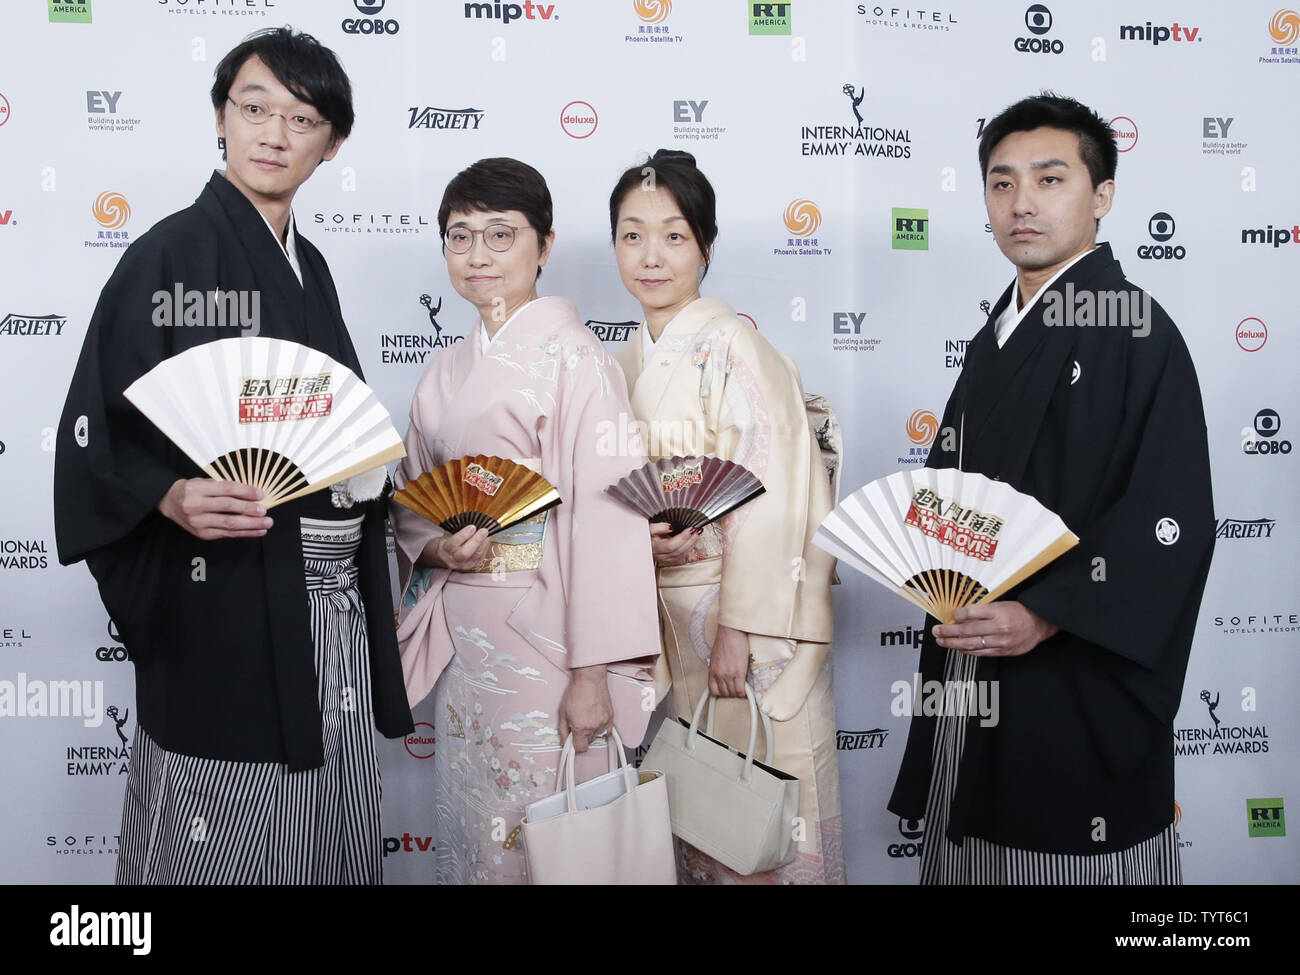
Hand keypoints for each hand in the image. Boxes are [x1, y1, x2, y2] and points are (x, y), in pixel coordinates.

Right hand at [157, 478, 272, 539]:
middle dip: (249, 510)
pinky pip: (227, 534)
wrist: (170, 502)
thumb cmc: (193, 490)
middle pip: (228, 508)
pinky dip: (245, 532)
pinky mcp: (202, 534)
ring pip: (229, 524)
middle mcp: (195, 506)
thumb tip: (253, 494)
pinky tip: (257, 531)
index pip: (225, 489)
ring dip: (251, 525)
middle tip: (265, 511)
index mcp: (197, 489)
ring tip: (266, 523)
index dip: (245, 491)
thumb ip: (225, 487)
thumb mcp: (205, 482)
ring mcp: (198, 522)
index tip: (261, 494)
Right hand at [419, 525, 490, 570]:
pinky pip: (481, 557)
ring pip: (475, 556)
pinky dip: (486, 547)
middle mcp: (453, 560)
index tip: (472, 527)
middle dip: (476, 541)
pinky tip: (488, 538)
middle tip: (484, 530)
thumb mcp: (447, 535)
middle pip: (465, 553)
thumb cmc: (445, 542)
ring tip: (488, 533)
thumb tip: (473, 522)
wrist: (442, 557)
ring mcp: (463, 565)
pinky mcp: (472, 566)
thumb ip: (458, 530)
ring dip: (484, 543)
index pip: (453, 544)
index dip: (463, 535)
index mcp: (444, 549)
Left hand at [558, 665, 611, 752]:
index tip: (572, 741)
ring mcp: (604, 722)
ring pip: (597, 735)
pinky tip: (595, 719)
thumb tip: (564, 741)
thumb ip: (563, 731)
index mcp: (581, 728)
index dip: (574, 746)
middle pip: (588, 742)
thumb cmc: (576, 692)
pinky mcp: (611, 717)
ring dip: (592, 731)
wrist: (589, 679)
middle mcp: (594, 727)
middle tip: (578, 724)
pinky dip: (601, 727)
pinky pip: (607, 730)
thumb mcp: (562, 713)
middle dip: (582, 736)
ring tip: (587, 717)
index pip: (580, 749)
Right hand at [649, 521, 698, 567]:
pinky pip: (683, 556)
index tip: (690, 529)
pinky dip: (691, 550)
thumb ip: (658, 527)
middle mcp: (661, 555)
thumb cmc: (647, 535)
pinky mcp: (672, 558)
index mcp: (655, 548)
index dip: (682, 538)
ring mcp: (667, 558)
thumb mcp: (648, 528)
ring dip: (692, 545)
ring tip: (698, 536)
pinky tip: (697, 545)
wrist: (645, 542)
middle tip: (697, 531)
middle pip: (679, 551)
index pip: (671, 545)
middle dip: (690, 540)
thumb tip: (669, 527)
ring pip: (682, 554)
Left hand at [709, 625, 750, 697]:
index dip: (720, 693)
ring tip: (741, 688)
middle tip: (736, 689)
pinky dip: (744, 692)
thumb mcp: (715, 657)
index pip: (713, 690)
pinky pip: (740, 690)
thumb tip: (721, 676)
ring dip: (737, 693)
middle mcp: (719, 674)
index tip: (726, 691)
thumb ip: (717, 668)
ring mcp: (729, 674)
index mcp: (712, 671)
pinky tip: (746, 690)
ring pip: (733, 693)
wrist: (731, 632)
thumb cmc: (724, 641)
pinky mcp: (739, 673)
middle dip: (730, 693)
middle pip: (724, 693)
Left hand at [933, 601, 1058, 656]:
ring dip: (953, 643)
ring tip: (942, 641)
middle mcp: (998, 627)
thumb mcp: (1001, 604)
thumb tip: (961, 615)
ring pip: (971, 644)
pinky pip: (980, 652)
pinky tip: (958, 648)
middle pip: (967, 630)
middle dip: (948, 631)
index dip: (957, 615)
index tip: (950, 616)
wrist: (1039, 624)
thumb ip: (982, 610)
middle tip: (937, 631)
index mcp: (998, 611)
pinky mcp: (1002, 651)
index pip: (971, 613)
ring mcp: (1000, 641)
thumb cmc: (1020, 612)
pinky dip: (967, 651)